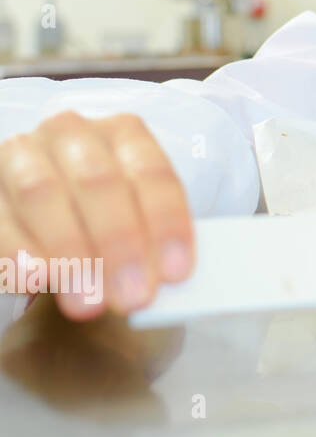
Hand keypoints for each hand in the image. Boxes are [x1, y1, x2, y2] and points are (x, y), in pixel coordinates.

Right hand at [0, 111, 193, 320]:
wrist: (63, 232)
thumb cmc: (111, 227)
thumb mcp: (141, 226)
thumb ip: (153, 241)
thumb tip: (164, 275)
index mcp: (123, 134)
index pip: (150, 172)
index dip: (165, 223)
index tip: (175, 274)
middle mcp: (71, 135)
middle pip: (98, 180)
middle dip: (118, 241)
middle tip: (132, 296)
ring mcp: (20, 157)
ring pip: (42, 192)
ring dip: (68, 250)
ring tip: (87, 302)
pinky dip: (19, 253)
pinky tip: (38, 282)